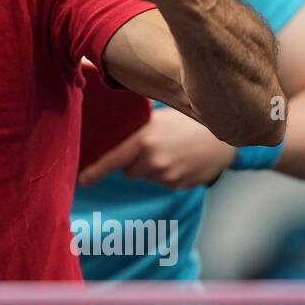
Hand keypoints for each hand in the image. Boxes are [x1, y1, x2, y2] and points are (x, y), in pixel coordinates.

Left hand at [78, 106, 236, 188]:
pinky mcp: (178, 185)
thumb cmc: (188, 120)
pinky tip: (180, 159)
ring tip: (170, 150)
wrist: (223, 135)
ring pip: (146, 177)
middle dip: (134, 162)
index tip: (82, 180)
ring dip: (151, 168)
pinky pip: (162, 182)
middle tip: (150, 146)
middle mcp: (153, 162)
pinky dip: (166, 174)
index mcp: (144, 142)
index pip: (112, 161)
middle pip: (129, 171)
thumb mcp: (158, 119)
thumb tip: (111, 132)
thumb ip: (136, 129)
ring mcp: (167, 176)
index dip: (95, 172)